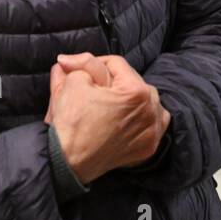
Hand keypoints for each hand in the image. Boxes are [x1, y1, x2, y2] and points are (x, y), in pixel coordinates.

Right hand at [45, 52, 169, 183]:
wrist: (67, 161)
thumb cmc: (71, 121)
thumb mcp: (73, 82)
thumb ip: (79, 64)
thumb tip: (68, 58)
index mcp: (136, 91)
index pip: (117, 64)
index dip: (97, 61)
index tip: (83, 67)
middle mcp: (151, 111)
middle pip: (136, 82)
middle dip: (116, 80)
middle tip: (97, 83)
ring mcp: (152, 132)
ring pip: (150, 103)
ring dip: (136, 98)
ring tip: (116, 98)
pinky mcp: (148, 148)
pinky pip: (153, 125)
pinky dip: (144, 119)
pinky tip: (129, 117)